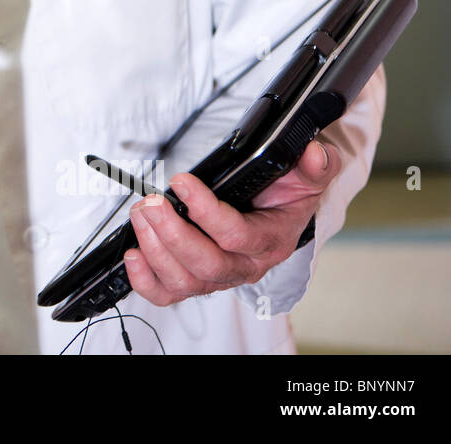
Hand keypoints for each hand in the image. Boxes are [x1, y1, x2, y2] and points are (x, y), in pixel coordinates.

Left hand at [123, 139, 340, 305]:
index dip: (206, 211)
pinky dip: (146, 281)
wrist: (278, 210)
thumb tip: (315, 155)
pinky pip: (170, 294)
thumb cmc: (287, 193)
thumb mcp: (308, 174)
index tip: (182, 182)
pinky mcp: (196, 279)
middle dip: (173, 234)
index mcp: (272, 240)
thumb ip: (317, 165)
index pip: (237, 235)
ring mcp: (219, 276)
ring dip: (156, 249)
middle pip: (207, 265)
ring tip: (141, 215)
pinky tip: (134, 255)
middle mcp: (246, 266)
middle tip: (151, 203)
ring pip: (185, 281)